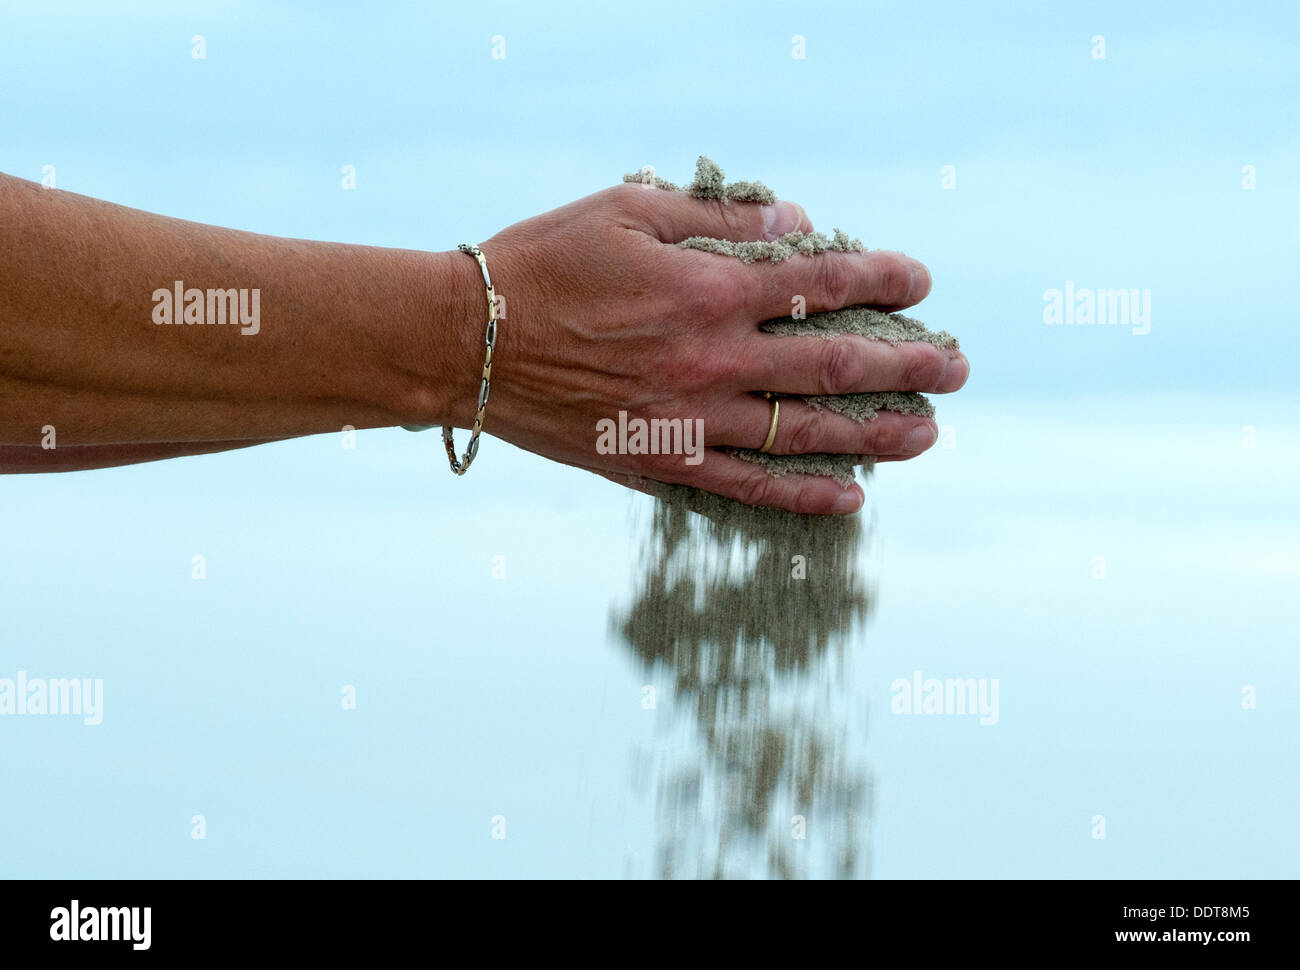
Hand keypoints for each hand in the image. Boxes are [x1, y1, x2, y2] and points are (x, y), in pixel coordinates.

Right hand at [435, 183, 968, 513]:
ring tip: (929, 433)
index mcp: (707, 291)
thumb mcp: (626, 211)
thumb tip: (796, 219)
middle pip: (833, 368)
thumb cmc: (541, 266)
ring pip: (805, 434)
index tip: (921, 282)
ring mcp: (691, 421)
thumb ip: (717, 216)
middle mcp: (713, 361)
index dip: (880, 281)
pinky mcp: (662, 463)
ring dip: (877, 434)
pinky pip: (749, 487)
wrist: (468, 344)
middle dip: (907, 365)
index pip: (820, 285)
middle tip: (957, 369)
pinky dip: (804, 494)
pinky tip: (850, 497)